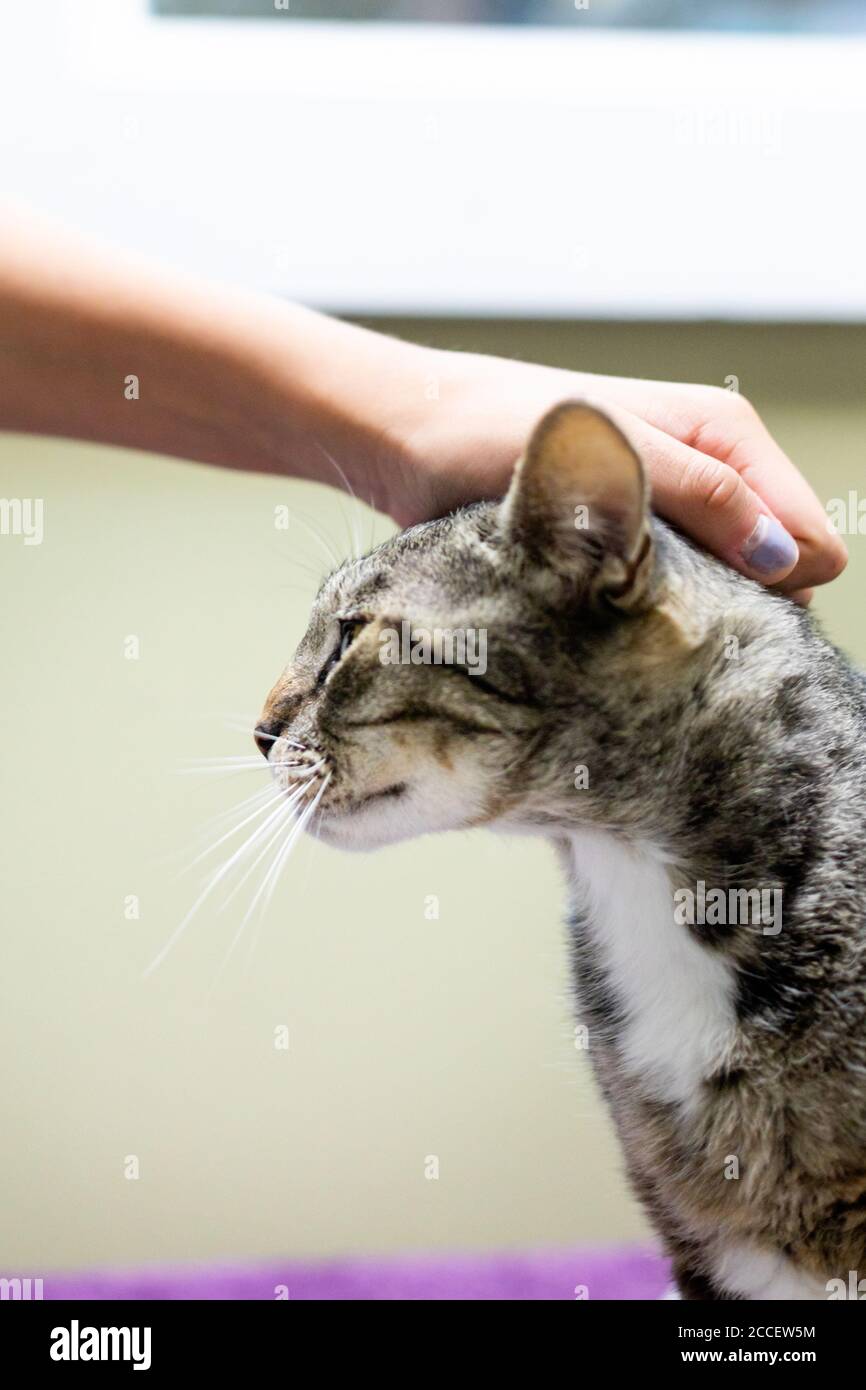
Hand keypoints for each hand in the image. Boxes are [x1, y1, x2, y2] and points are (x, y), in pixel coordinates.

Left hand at [388, 350, 845, 599]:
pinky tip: (621, 626)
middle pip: (779, 569)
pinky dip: (659, 615)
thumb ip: (706, 499)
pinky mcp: (631, 540)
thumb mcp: (614, 455)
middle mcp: (711, 471)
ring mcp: (671, 509)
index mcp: (726, 436)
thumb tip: (787, 559)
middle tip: (674, 633)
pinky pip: (678, 592)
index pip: (810, 540)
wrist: (415, 436)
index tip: (724, 622)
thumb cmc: (499, 429)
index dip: (783, 588)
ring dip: (697, 617)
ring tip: (641, 629)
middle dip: (746, 607)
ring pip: (729, 588)